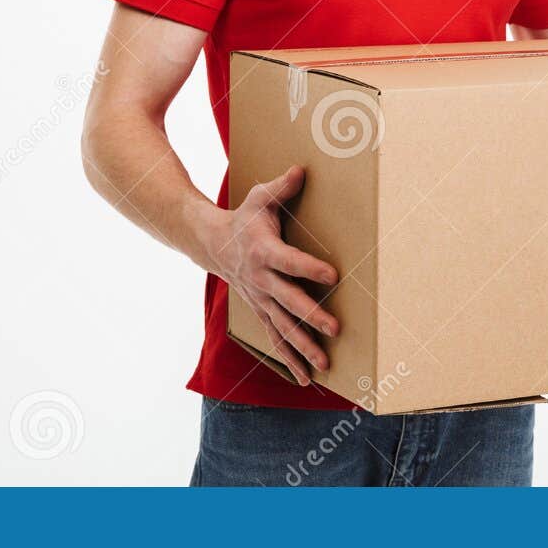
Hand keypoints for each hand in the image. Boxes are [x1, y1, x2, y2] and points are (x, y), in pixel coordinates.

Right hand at [194, 164, 339, 385]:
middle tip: (335, 328)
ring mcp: (260, 300)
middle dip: (311, 316)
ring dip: (303, 347)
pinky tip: (308, 378)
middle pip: (288, 301)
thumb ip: (282, 187)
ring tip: (325, 365)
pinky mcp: (261, 311)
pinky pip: (275, 339)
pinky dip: (290, 359)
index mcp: (264, 250)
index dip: (309, 267)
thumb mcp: (259, 197)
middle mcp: (262, 280)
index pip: (289, 261)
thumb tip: (303, 169)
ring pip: (282, 327)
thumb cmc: (245, 218)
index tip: (333, 275)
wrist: (212, 244)